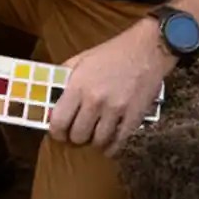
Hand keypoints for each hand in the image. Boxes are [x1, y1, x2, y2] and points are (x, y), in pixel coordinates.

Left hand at [47, 20, 174, 156]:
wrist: (147, 50)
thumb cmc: (112, 53)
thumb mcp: (81, 60)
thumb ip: (64, 80)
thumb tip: (51, 100)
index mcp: (78, 86)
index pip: (59, 122)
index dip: (56, 132)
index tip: (59, 133)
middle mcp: (95, 101)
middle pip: (78, 136)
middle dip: (75, 138)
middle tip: (77, 134)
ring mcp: (116, 110)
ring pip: (98, 142)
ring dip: (93, 142)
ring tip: (93, 136)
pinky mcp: (134, 116)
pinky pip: (119, 142)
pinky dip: (111, 148)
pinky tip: (108, 145)